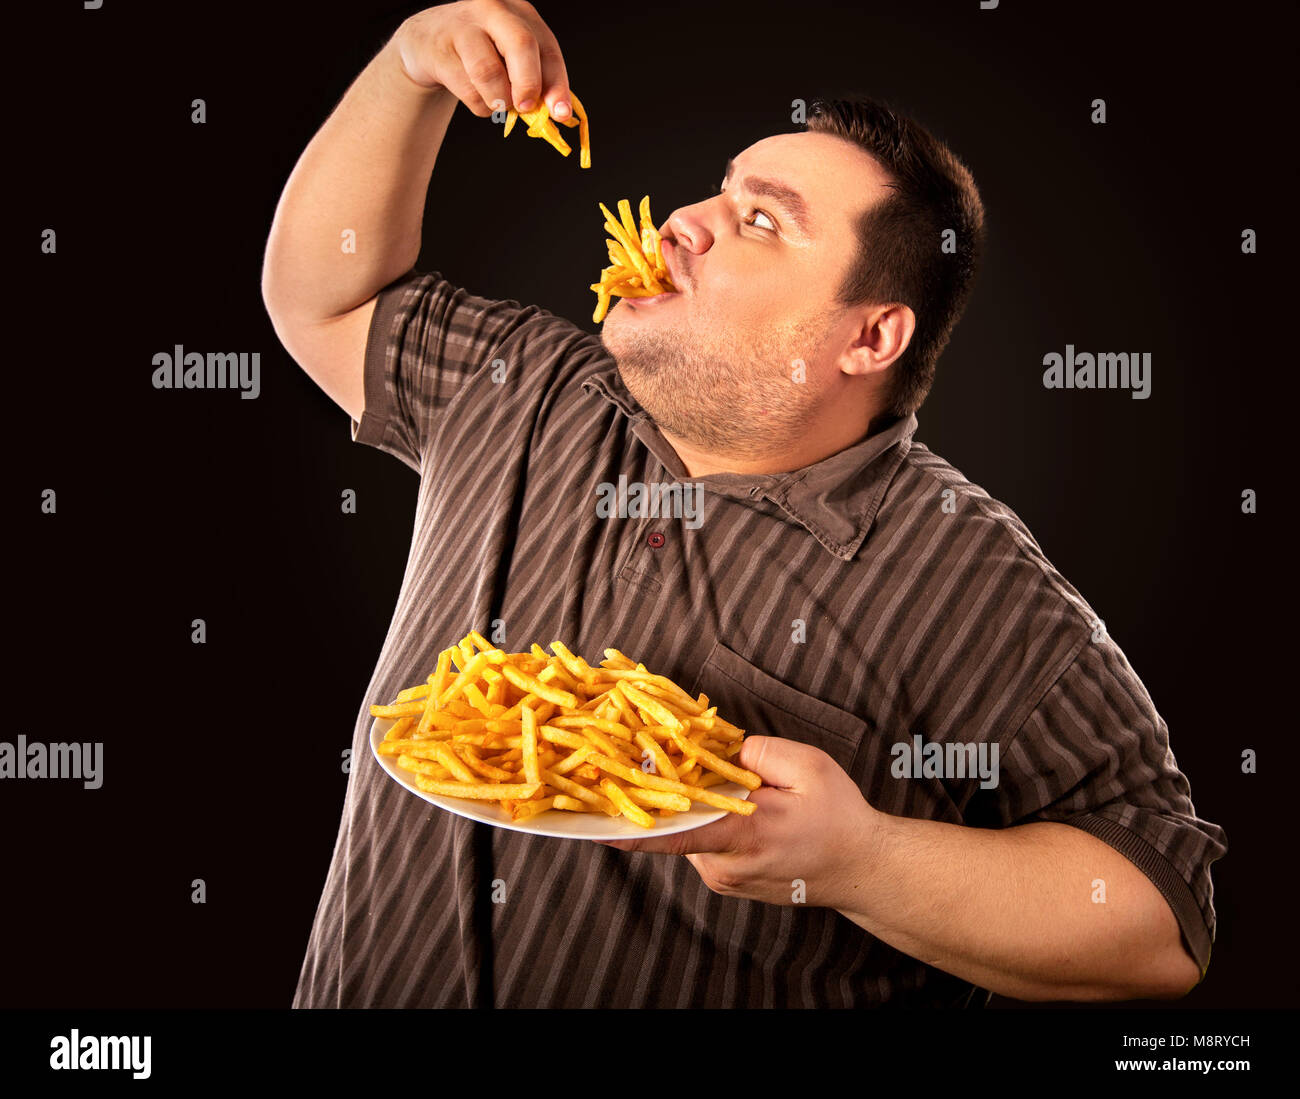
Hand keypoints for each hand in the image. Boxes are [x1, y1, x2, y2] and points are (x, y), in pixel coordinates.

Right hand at [395, 0, 571, 118]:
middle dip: (529, 83)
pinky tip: (478, 99)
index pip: (547, 47)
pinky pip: (467, 88)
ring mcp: (464, 26)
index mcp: (520, 12)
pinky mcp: (440, 49)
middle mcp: (493, 10)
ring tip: (499, 105)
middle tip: (527, 108)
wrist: (427, 43)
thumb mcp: (511, 59)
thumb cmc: (480, 53)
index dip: (557, 83)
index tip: (560, 114)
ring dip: (499, 100)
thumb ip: (535, 80)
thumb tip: (555, 112)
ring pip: (490, 71)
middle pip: (521, 45)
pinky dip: (479, 105)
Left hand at [598, 735, 883, 909]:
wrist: (863, 869)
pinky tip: (735, 805)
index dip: (630, 828)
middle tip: (661, 756)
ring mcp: (723, 878)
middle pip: (677, 823)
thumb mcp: (808, 768)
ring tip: (721, 782)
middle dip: (672, 790)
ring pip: (690, 830)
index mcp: (740, 838)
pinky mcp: (726, 881)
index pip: (673, 834)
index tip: (591, 823)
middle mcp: (722, 866)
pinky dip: (707, 820)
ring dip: (695, 805)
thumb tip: (717, 751)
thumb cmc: (839, 818)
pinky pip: (702, 842)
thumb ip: (757, 753)